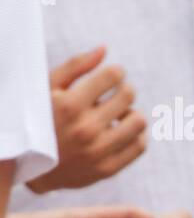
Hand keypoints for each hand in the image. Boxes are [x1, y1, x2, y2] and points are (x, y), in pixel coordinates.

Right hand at [27, 47, 147, 193]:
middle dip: (124, 90)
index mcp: (69, 105)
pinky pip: (139, 146)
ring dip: (132, 113)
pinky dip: (137, 135)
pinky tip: (124, 131)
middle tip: (114, 95)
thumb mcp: (47, 88)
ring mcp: (97, 151)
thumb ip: (75, 66)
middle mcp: (85, 129)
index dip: (115, 72)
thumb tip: (105, 48)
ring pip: (139, 121)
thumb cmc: (40, 118)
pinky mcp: (107, 169)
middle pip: (129, 95)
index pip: (113, 76)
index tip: (111, 77)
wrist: (31, 167)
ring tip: (119, 114)